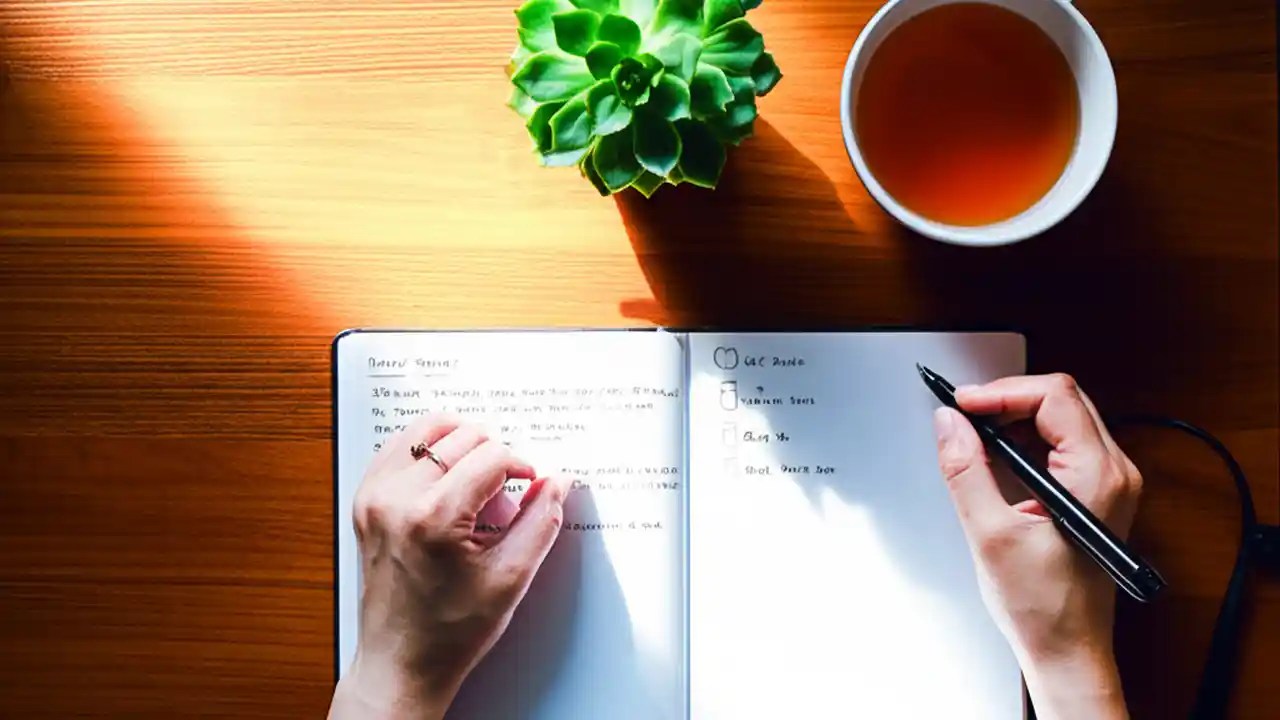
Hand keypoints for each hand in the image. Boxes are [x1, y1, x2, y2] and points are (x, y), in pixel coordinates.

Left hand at [328, 416, 570, 719]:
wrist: (400, 663)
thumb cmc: (449, 632)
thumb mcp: (510, 579)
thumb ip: (540, 522)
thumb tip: (558, 482)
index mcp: (433, 518)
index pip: (492, 455)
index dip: (521, 466)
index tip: (530, 485)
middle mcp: (396, 499)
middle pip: (462, 436)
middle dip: (492, 456)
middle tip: (501, 496)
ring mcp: (374, 497)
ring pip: (427, 429)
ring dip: (460, 444)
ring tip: (475, 481)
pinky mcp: (364, 500)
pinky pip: (398, 446)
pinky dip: (427, 450)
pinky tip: (446, 478)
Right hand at [933, 374, 1139, 719]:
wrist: (1068, 648)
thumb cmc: (1044, 607)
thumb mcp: (990, 534)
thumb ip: (967, 470)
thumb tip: (949, 424)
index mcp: (1097, 477)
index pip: (1053, 397)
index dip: (1001, 392)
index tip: (963, 404)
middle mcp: (1113, 473)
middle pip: (1060, 400)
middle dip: (1006, 400)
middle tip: (963, 415)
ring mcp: (1108, 482)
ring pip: (1061, 418)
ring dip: (1014, 419)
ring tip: (974, 437)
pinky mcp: (1097, 493)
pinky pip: (1061, 444)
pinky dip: (1025, 440)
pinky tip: (995, 458)